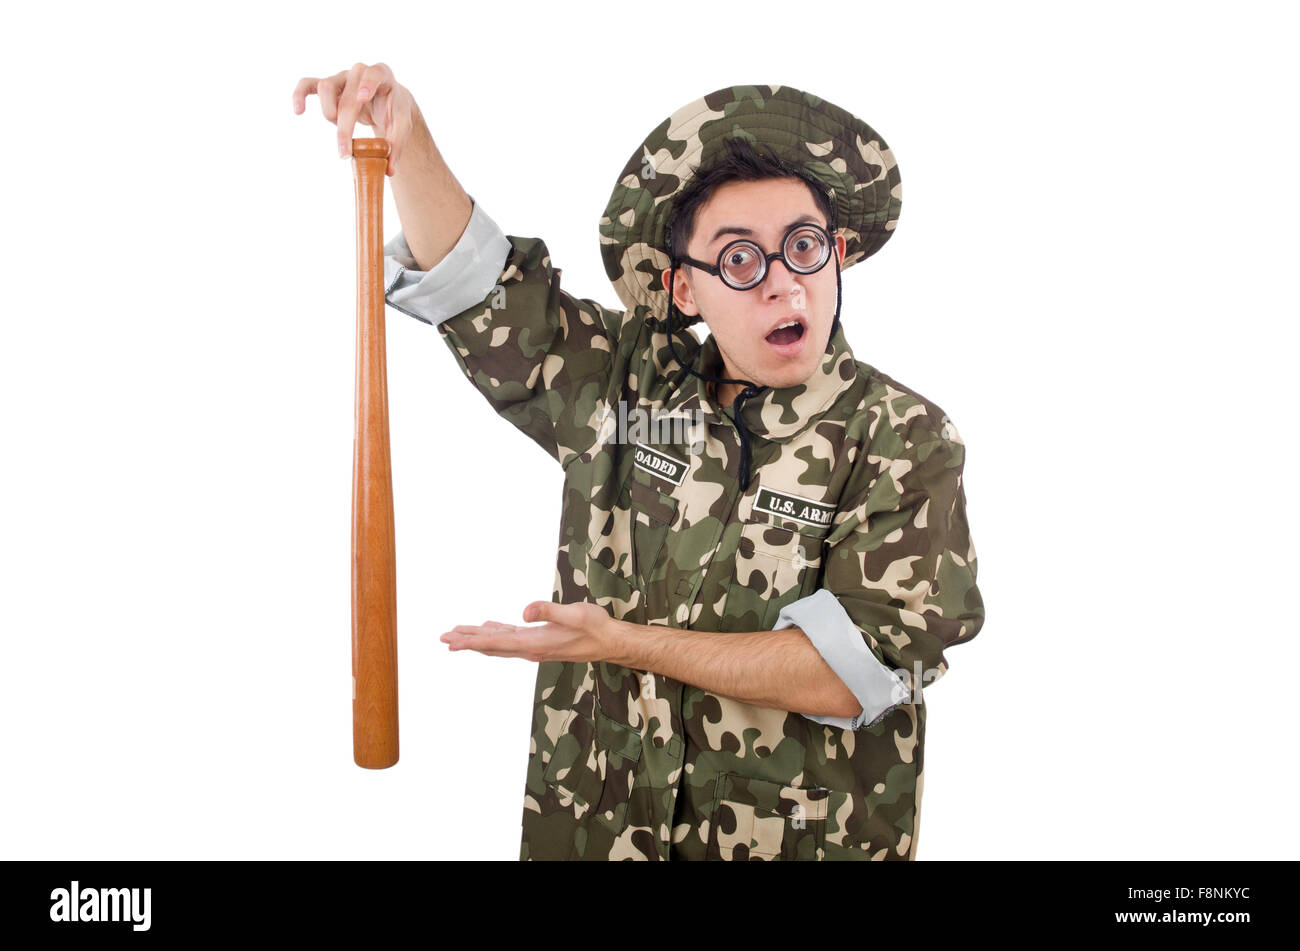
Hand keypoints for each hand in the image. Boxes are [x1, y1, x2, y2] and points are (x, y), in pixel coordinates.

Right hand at [291, 62, 421, 175]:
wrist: (387, 99)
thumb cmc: (394, 110)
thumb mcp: (402, 125)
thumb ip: (396, 145)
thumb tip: (388, 171)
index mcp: (382, 75)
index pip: (374, 73)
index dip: (368, 84)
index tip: (363, 98)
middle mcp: (360, 72)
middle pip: (348, 95)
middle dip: (345, 127)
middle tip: (345, 153)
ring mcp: (342, 77)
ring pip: (326, 87)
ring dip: (330, 113)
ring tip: (339, 127)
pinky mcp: (328, 85)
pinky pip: (308, 84)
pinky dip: (300, 95)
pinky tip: (298, 111)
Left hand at [439, 601, 621, 663]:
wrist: (611, 642)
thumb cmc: (596, 628)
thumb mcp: (576, 614)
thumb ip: (549, 611)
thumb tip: (524, 612)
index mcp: (535, 643)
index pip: (496, 642)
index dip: (471, 641)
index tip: (451, 642)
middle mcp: (531, 648)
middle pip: (492, 645)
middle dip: (467, 642)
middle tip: (443, 638)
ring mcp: (535, 647)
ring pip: (499, 643)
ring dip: (477, 639)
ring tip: (457, 634)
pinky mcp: (541, 642)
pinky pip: (511, 639)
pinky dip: (496, 634)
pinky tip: (489, 628)